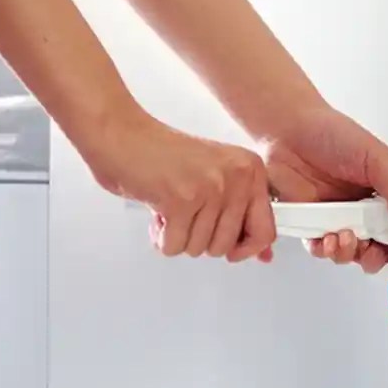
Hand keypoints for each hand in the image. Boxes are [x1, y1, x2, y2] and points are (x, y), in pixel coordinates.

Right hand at [77, 105, 275, 261]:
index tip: (233, 251)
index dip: (246, 249)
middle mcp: (237, 177)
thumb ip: (240, 214)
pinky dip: (160, 237)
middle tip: (185, 214)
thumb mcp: (214, 179)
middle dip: (199, 238)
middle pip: (225, 246)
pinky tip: (157, 212)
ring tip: (169, 207)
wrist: (120, 134)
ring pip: (198, 249)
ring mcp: (210, 188)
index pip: (267, 231)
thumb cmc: (160, 155)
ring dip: (177, 236)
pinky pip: (174, 246)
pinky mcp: (181, 200)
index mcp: (250, 169)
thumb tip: (262, 254)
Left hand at [263, 105, 387, 273]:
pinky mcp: (315, 222)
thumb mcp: (377, 159)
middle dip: (376, 255)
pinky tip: (324, 238)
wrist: (287, 131)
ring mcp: (340, 216)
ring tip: (343, 236)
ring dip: (349, 253)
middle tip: (371, 249)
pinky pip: (322, 248)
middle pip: (380, 246)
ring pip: (352, 252)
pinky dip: (324, 250)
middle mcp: (366, 207)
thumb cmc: (332, 133)